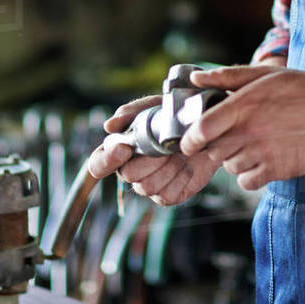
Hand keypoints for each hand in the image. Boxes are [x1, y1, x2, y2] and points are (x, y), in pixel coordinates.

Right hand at [85, 94, 220, 206]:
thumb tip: (108, 126)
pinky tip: (188, 165)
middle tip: (167, 146)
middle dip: (150, 160)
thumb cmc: (174, 116)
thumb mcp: (152, 107)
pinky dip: (180, 179)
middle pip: (127, 175)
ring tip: (180, 152)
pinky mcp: (168, 196)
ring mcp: (149, 185)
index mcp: (119, 150)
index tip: (125, 149)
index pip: (98, 164)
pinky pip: (167, 196)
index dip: (107, 161)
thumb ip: (130, 113)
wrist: (207, 129)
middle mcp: (130, 171)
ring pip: (147, 188)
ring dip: (168, 167)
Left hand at [180, 65, 304, 189]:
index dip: (190, 139)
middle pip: (213, 150)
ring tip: (253, 145)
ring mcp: (264, 153)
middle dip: (216, 146)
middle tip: (230, 137)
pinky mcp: (278, 170)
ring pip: (229, 167)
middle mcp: (250, 131)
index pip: (200, 130)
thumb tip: (195, 79)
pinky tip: (261, 160)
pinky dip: (249, 175)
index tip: (191, 141)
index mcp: (243, 105)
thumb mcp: (265, 75)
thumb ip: (227, 77)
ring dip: (234, 159)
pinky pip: (247, 181)